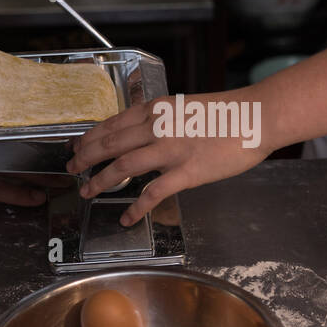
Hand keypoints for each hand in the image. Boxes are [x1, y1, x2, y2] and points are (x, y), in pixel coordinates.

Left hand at [0, 71, 46, 226]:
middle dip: (40, 176)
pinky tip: (44, 135)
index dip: (17, 194)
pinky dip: (26, 132)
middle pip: (12, 168)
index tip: (39, 198)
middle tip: (64, 180)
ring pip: (13, 147)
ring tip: (61, 158)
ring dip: (38, 153)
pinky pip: (7, 128)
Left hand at [65, 90, 273, 225]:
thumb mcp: (185, 108)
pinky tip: (127, 218)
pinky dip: (136, 208)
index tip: (76, 147)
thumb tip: (145, 134)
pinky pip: (153, 193)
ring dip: (100, 181)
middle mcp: (157, 127)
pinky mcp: (186, 172)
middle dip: (85, 159)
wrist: (255, 117)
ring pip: (123, 166)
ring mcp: (170, 150)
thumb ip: (162, 120)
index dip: (90, 137)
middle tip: (71, 170)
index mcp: (156, 110)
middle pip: (110, 144)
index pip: (112, 123)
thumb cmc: (226, 113)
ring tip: (87, 192)